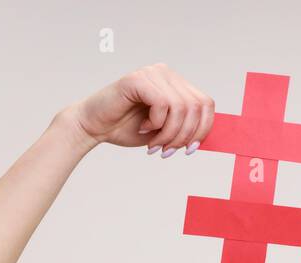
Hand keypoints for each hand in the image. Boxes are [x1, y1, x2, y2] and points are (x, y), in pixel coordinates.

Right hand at [65, 62, 214, 154]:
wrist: (94, 126)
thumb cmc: (127, 128)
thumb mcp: (164, 132)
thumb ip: (184, 130)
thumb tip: (205, 138)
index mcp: (176, 84)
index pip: (206, 104)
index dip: (203, 129)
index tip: (189, 150)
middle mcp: (167, 74)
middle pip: (197, 106)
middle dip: (185, 135)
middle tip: (168, 150)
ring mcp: (152, 73)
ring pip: (181, 108)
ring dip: (170, 134)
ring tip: (155, 144)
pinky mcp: (138, 79)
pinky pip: (162, 104)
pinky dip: (156, 124)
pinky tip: (144, 128)